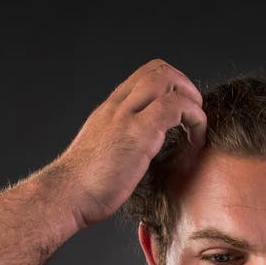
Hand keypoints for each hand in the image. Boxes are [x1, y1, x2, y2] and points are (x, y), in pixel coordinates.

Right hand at [55, 58, 205, 228]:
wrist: (67, 194)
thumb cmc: (85, 185)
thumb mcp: (105, 153)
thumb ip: (123, 143)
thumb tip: (141, 153)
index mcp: (111, 109)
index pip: (145, 77)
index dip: (171, 87)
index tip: (182, 115)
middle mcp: (118, 106)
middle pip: (159, 70)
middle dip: (186, 88)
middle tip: (195, 118)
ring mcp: (127, 116)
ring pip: (167, 81)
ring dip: (193, 101)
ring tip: (198, 129)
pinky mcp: (138, 133)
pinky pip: (175, 108)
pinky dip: (195, 119)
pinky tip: (196, 143)